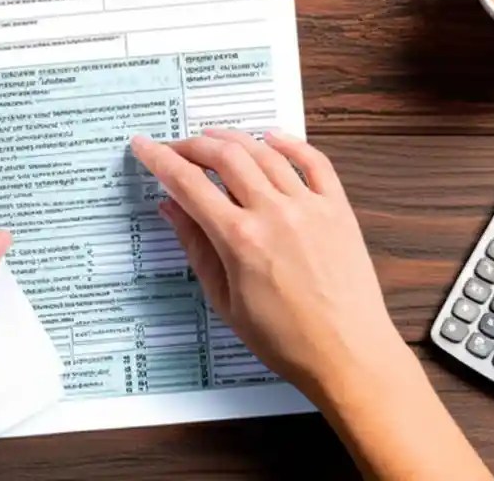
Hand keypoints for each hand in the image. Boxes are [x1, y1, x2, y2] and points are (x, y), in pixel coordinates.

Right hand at [130, 128, 401, 394]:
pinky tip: (271, 138)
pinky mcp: (337, 209)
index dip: (160, 159)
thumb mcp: (225, 301)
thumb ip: (196, 248)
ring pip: (264, 151)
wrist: (348, 355)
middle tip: (176, 147)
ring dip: (233, 138)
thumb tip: (171, 209)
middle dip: (192, 144)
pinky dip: (289, 143)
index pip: (189, 183)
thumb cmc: (286, 340)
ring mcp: (309, 206)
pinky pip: (314, 161)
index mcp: (240, 239)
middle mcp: (274, 213)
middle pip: (224, 156)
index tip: (144, 146)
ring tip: (213, 137)